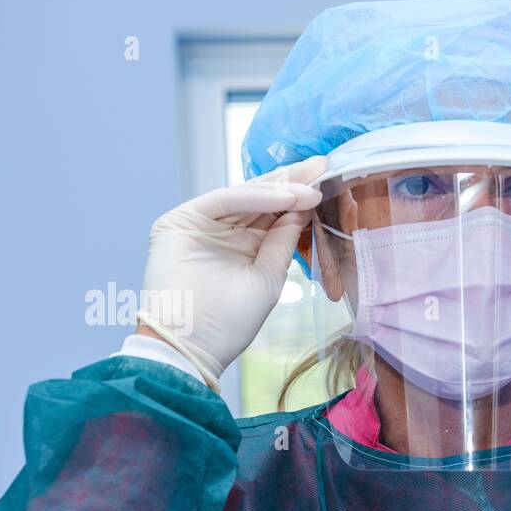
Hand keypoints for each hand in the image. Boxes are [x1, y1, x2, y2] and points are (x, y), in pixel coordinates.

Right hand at [138, 156, 325, 389]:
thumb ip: (282, 240)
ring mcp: (202, 223)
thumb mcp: (269, 277)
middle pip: (261, 197)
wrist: (193, 345)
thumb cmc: (231, 322)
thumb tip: (304, 205)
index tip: (329, 182)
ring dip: (279, 187)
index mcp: (244, 245)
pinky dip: (255, 197)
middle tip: (323, 165)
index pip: (274, 212)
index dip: (300, 196)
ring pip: (244, 194)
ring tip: (311, 185)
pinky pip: (224, 200)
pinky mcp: (181, 220)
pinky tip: (285, 197)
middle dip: (292, 181)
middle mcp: (223, 229)